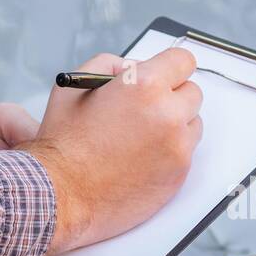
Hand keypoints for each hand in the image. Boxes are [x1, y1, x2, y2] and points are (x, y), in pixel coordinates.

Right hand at [19, 48, 202, 255]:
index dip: (171, 68)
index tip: (165, 76)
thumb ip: (111, 66)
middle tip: (146, 110)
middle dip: (172, 98)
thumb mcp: (75, 86)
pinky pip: (186, 153)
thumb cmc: (63, 143)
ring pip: (193, 125)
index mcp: (144, 85)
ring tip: (140, 138)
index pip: (183, 61)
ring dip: (175, 127)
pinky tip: (141, 159)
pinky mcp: (180, 174)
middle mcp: (168, 114)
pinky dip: (170, 153)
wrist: (62, 194)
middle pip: (193, 93)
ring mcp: (178, 146)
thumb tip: (134, 67)